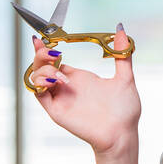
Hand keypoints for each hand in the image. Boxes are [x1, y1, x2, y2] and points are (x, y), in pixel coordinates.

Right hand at [27, 25, 140, 156]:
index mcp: (79, 78)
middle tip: (50, 51)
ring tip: (59, 74)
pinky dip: (40, 84)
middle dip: (40, 55)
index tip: (46, 37)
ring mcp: (61, 98)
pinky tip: (54, 81)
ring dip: (42, 70)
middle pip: (42, 66)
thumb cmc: (125, 110)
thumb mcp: (125, 77)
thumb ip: (121, 54)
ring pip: (37, 78)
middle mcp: (67, 87)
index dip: (48, 48)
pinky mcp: (57, 111)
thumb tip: (121, 30)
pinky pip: (39, 95)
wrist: (123, 133)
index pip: (56, 60)